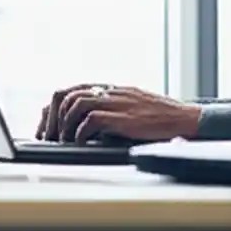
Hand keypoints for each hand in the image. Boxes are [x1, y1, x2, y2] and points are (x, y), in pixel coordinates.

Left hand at [35, 83, 201, 142]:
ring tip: (63, 141)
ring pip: (74, 104)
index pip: (68, 91)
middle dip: (51, 117)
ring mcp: (115, 102)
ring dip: (64, 125)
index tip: (46, 129)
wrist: (183, 119)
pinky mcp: (123, 117)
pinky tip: (81, 142)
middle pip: (64, 94)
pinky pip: (92, 120)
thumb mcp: (128, 105)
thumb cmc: (157, 117)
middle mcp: (108, 91)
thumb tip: (80, 124)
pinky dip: (81, 132)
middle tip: (49, 138)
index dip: (52, 111)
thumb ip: (106, 108)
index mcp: (107, 88)